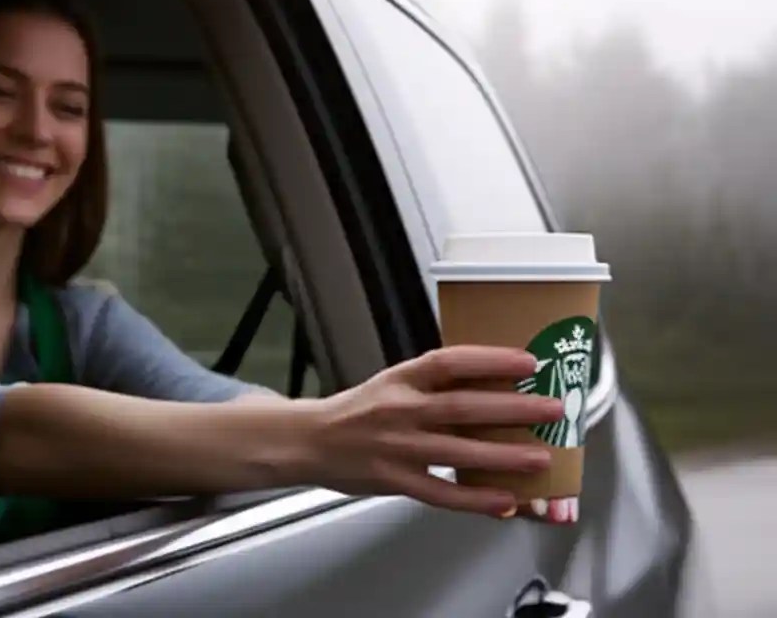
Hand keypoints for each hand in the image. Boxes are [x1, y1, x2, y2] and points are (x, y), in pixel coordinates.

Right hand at [297, 346, 562, 516]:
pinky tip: (505, 501)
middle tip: (552, 409)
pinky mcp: (394, 480)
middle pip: (464, 408)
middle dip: (513, 409)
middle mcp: (400, 410)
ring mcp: (398, 447)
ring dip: (504, 456)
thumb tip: (492, 386)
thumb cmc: (356, 412)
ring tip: (541, 458)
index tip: (528, 362)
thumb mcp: (391, 385)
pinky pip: (442, 493)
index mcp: (400, 379)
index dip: (491, 360)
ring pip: (459, 452)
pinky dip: (475, 499)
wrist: (308, 441)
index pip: (450, 362)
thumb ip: (433, 387)